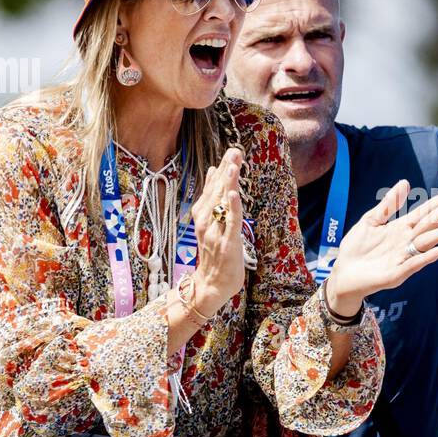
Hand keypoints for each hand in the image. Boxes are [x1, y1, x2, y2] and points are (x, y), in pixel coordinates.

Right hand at [189, 146, 245, 313]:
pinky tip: (232, 193)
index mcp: (202, 215)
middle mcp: (206, 221)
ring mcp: (215, 232)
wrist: (210, 285)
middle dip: (227, 170)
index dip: (223, 169)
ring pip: (222, 203)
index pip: (212, 187)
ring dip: (228, 183)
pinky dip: (231, 207)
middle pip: (216, 191)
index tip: (231, 152)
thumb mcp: (212, 223)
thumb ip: (212, 198)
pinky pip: (230, 222)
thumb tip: (215, 171)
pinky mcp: (227, 243)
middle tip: (235, 151)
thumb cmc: (215, 254)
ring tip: (233, 164)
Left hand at [325, 179, 437, 314]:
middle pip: (429, 224)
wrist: (344, 272)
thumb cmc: (357, 247)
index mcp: (401, 228)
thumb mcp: (371, 220)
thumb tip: (405, 182)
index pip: (424, 212)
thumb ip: (388, 204)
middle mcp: (406, 241)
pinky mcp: (397, 273)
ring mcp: (404, 257)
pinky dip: (426, 257)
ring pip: (427, 243)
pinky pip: (414, 264)